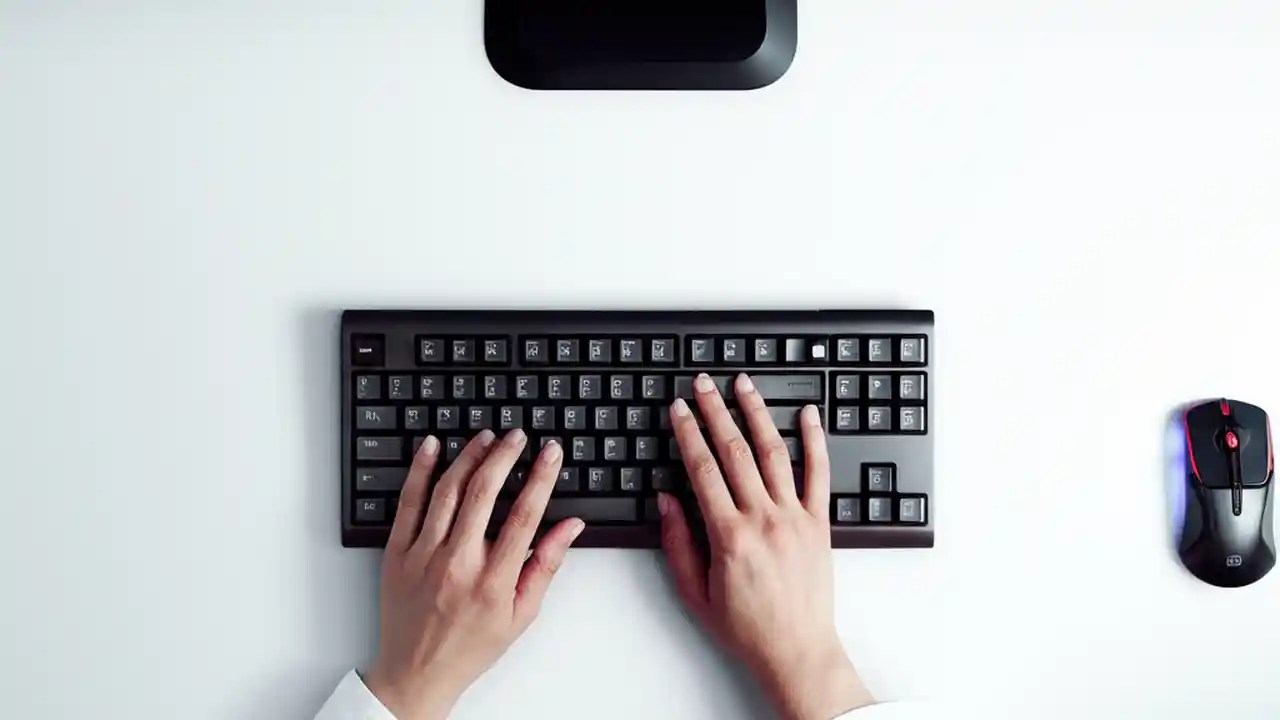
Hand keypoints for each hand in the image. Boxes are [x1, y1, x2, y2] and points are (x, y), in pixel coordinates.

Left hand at [364, 430, 583, 719]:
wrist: (416, 672)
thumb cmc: (471, 645)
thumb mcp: (521, 614)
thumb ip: (546, 565)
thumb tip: (570, 527)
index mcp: (493, 581)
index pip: (523, 515)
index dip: (541, 477)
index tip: (550, 453)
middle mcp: (457, 563)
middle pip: (483, 493)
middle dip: (505, 455)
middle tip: (517, 435)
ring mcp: (422, 556)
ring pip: (447, 491)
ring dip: (469, 456)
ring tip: (486, 438)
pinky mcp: (396, 553)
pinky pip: (407, 502)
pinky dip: (420, 470)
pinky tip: (433, 448)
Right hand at [659, 373, 873, 719]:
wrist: (796, 650)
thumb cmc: (746, 627)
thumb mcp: (695, 592)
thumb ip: (678, 542)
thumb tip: (667, 499)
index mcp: (729, 535)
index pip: (702, 470)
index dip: (688, 433)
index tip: (678, 410)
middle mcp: (764, 519)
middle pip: (735, 451)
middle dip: (715, 411)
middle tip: (703, 384)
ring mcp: (795, 517)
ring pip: (774, 452)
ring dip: (756, 413)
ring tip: (744, 385)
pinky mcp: (819, 523)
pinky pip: (818, 473)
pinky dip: (814, 440)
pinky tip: (807, 414)